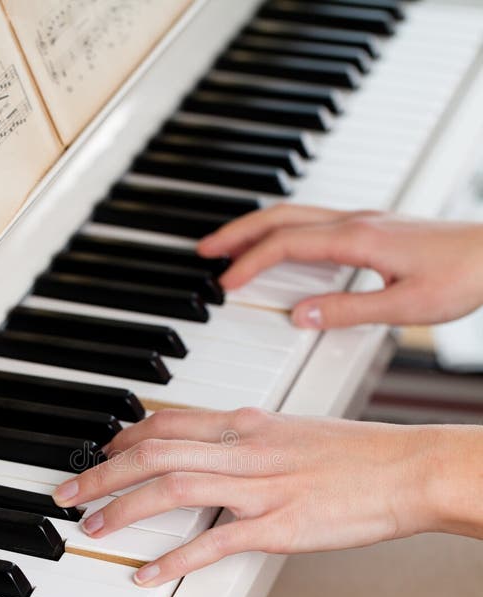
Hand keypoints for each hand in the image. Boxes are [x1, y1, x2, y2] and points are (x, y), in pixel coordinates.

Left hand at [53, 408, 448, 586]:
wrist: (406, 468)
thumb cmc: (358, 454)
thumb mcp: (295, 432)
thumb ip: (250, 441)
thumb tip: (216, 452)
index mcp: (249, 424)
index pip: (169, 422)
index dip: (124, 438)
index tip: (100, 453)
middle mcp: (246, 449)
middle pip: (155, 452)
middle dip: (101, 472)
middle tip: (66, 491)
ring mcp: (260, 487)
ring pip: (172, 488)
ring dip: (122, 507)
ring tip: (90, 526)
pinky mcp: (279, 526)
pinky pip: (214, 541)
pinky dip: (174, 558)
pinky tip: (146, 574)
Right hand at [198, 205, 482, 329]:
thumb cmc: (461, 275)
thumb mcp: (402, 306)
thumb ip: (346, 310)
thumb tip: (298, 316)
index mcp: (357, 239)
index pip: (285, 246)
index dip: (249, 264)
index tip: (223, 283)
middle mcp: (355, 222)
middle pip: (280, 217)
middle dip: (238, 232)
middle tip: (205, 250)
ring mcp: (363, 220)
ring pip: (294, 214)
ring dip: (257, 228)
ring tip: (230, 246)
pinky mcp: (372, 227)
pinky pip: (313, 221)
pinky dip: (283, 231)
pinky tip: (281, 249)